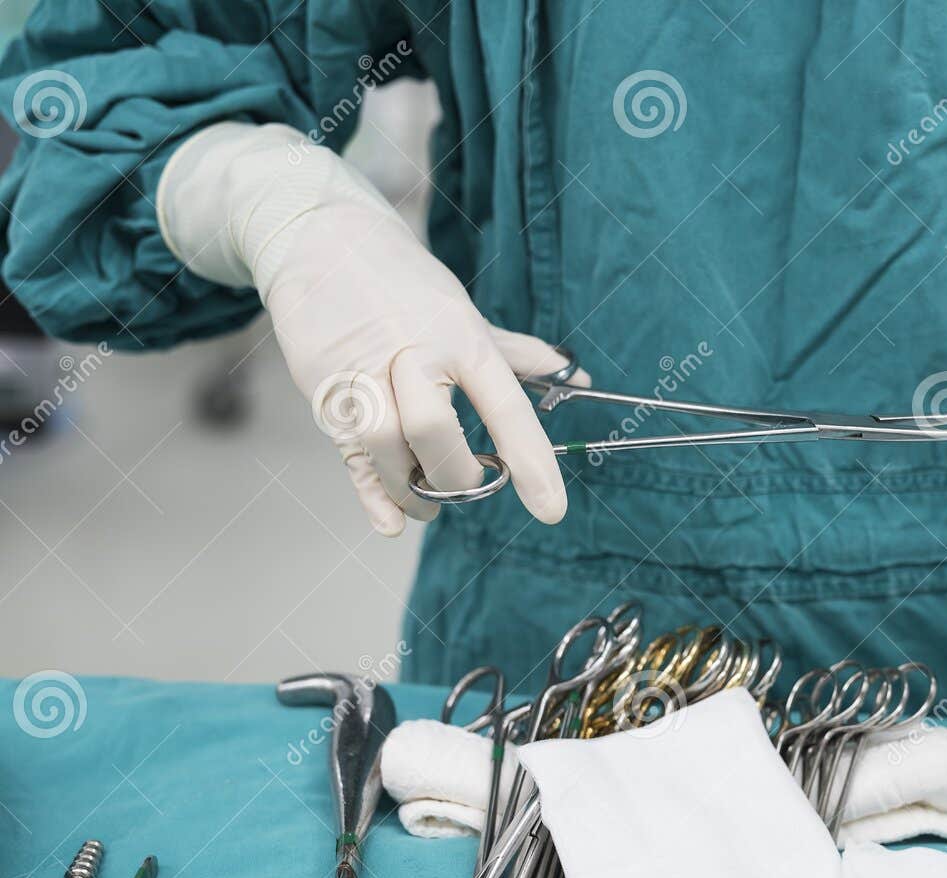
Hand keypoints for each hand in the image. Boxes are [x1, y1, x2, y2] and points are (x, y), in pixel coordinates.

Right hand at [263, 203, 585, 534]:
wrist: (320, 238)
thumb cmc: (404, 284)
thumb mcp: (465, 312)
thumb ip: (517, 354)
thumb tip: (578, 377)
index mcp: (461, 335)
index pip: (505, 406)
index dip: (532, 461)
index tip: (551, 510)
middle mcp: (412, 352)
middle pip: (435, 431)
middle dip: (457, 476)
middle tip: (468, 484)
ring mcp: (362, 370)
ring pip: (387, 448)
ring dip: (413, 490)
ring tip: (427, 502)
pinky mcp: (325, 388)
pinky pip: (351, 455)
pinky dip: (372, 495)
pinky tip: (392, 521)